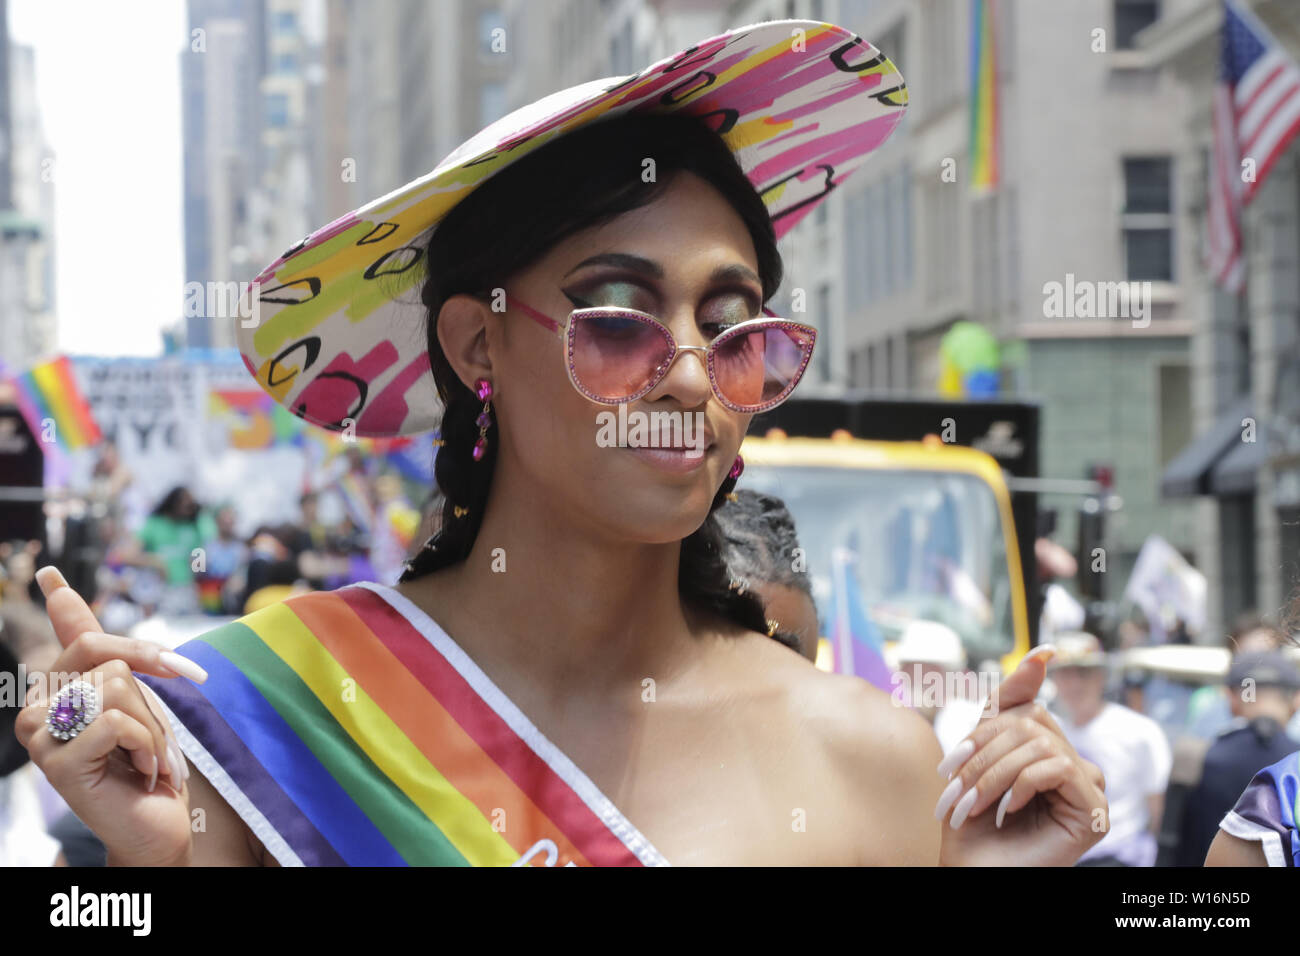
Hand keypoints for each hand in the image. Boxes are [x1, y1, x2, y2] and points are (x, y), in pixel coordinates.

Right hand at [14, 566, 208, 865]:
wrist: (156, 826)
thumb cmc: (148, 763)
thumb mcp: (139, 700)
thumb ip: (109, 654)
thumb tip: (62, 592)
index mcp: (61, 688)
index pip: (67, 634)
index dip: (64, 601)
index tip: (50, 574)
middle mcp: (39, 707)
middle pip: (104, 653)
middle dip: (152, 676)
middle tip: (171, 705)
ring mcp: (40, 734)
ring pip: (117, 686)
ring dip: (153, 724)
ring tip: (146, 756)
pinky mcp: (55, 759)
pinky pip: (118, 720)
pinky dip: (147, 745)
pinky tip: (142, 771)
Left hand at [934, 645, 1107, 865]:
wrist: (973, 872)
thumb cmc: (969, 821)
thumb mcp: (977, 753)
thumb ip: (1004, 706)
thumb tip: (1044, 652)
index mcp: (1046, 751)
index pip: (1029, 705)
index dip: (1018, 688)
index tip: (1040, 656)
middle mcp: (1073, 765)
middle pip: (1030, 721)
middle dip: (981, 749)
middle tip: (954, 782)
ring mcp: (1088, 788)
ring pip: (1039, 743)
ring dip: (993, 772)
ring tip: (972, 803)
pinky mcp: (1094, 812)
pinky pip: (1057, 767)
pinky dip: (1021, 785)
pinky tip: (1006, 809)